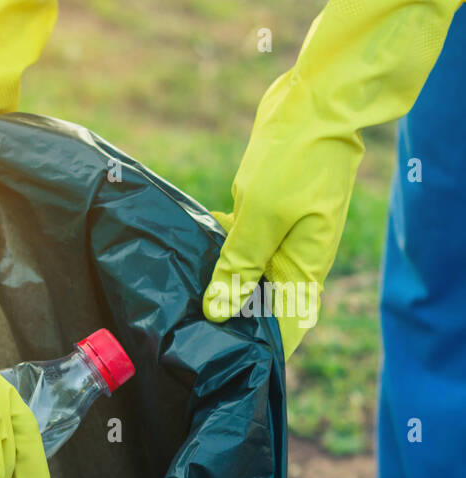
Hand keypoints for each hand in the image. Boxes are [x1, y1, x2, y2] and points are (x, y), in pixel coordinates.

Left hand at [203, 0, 458, 359]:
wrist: (315, 103)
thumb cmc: (296, 161)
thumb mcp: (261, 218)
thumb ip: (238, 265)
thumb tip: (218, 311)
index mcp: (304, 268)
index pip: (285, 325)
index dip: (257, 348)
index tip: (222, 364)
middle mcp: (293, 259)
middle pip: (258, 304)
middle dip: (225, 320)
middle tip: (181, 336)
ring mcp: (279, 236)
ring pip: (242, 274)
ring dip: (213, 285)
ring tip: (172, 305)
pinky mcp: (262, 215)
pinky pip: (235, 245)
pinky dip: (213, 252)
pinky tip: (180, 257)